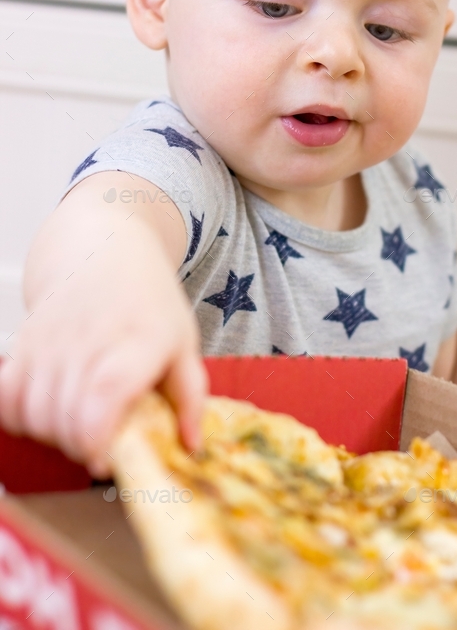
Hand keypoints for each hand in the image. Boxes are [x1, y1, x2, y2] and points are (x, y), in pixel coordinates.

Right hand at [0, 231, 206, 477]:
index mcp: (141, 340)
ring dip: (52, 435)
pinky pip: (6, 398)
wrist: (102, 247)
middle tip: (100, 442)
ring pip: (34, 414)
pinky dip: (19, 417)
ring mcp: (53, 339)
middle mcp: (92, 339)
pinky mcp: (25, 342)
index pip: (105, 394)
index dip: (97, 436)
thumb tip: (190, 446)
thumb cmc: (148, 299)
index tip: (105, 457)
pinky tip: (47, 411)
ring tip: (78, 424)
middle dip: (80, 447)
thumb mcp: (184, 341)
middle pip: (65, 417)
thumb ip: (190, 397)